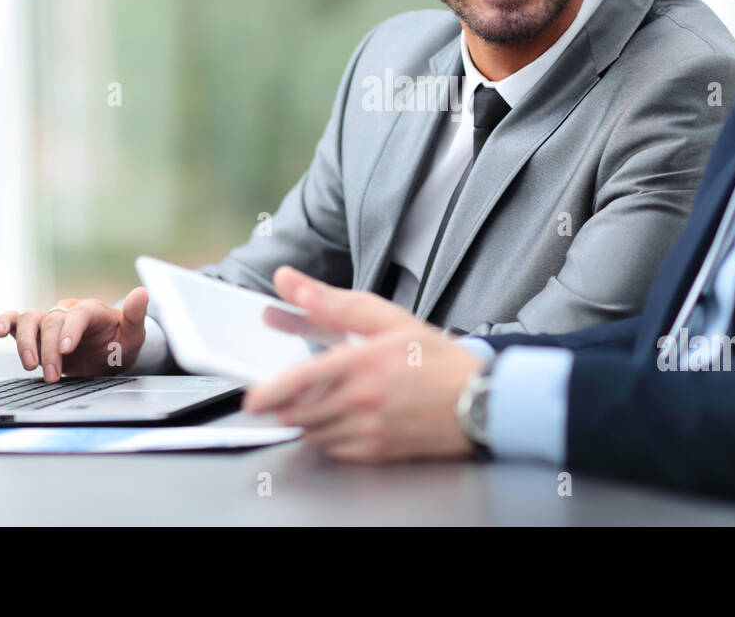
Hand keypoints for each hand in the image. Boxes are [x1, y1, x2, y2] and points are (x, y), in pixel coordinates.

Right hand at [0, 288, 148, 381]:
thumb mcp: (134, 333)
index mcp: (91, 310)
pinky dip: (4, 322)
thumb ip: (136, 315)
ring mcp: (49, 319)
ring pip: (29, 320)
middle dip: (49, 350)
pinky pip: (14, 321)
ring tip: (30, 366)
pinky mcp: (35, 331)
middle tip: (53, 375)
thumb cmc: (120, 342)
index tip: (66, 350)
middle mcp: (67, 310)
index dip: (69, 331)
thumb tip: (143, 292)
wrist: (108, 354)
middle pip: (50, 321)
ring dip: (25, 343)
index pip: (77, 315)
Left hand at [244, 266, 482, 461]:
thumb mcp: (387, 320)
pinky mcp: (379, 452)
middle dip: (289, 405)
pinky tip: (349, 420)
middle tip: (294, 394)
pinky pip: (336, 451)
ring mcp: (370, 429)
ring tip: (331, 401)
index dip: (268, 393)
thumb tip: (289, 282)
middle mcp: (362, 399)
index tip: (253, 399)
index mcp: (361, 362)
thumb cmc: (437, 358)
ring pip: (314, 434)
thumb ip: (332, 303)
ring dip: (309, 421)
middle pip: (299, 413)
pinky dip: (331, 439)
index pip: (298, 382)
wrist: (481, 400)